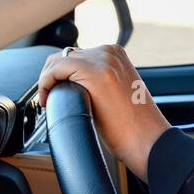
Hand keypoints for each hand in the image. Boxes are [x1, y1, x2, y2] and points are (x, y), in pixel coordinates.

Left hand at [36, 45, 170, 182]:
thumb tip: (75, 84)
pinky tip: (46, 100)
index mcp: (116, 54)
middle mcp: (110, 52)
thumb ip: (99, 80)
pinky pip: (56, 69)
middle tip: (47, 98)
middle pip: (64, 55)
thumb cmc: (134, 126)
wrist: (148, 141)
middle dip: (51, 76)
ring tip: (48, 101)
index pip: (75, 55)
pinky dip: (45, 83)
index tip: (53, 92)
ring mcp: (104, 61)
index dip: (58, 74)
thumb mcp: (116, 93)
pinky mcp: (95, 73)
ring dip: (47, 80)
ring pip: (57, 61)